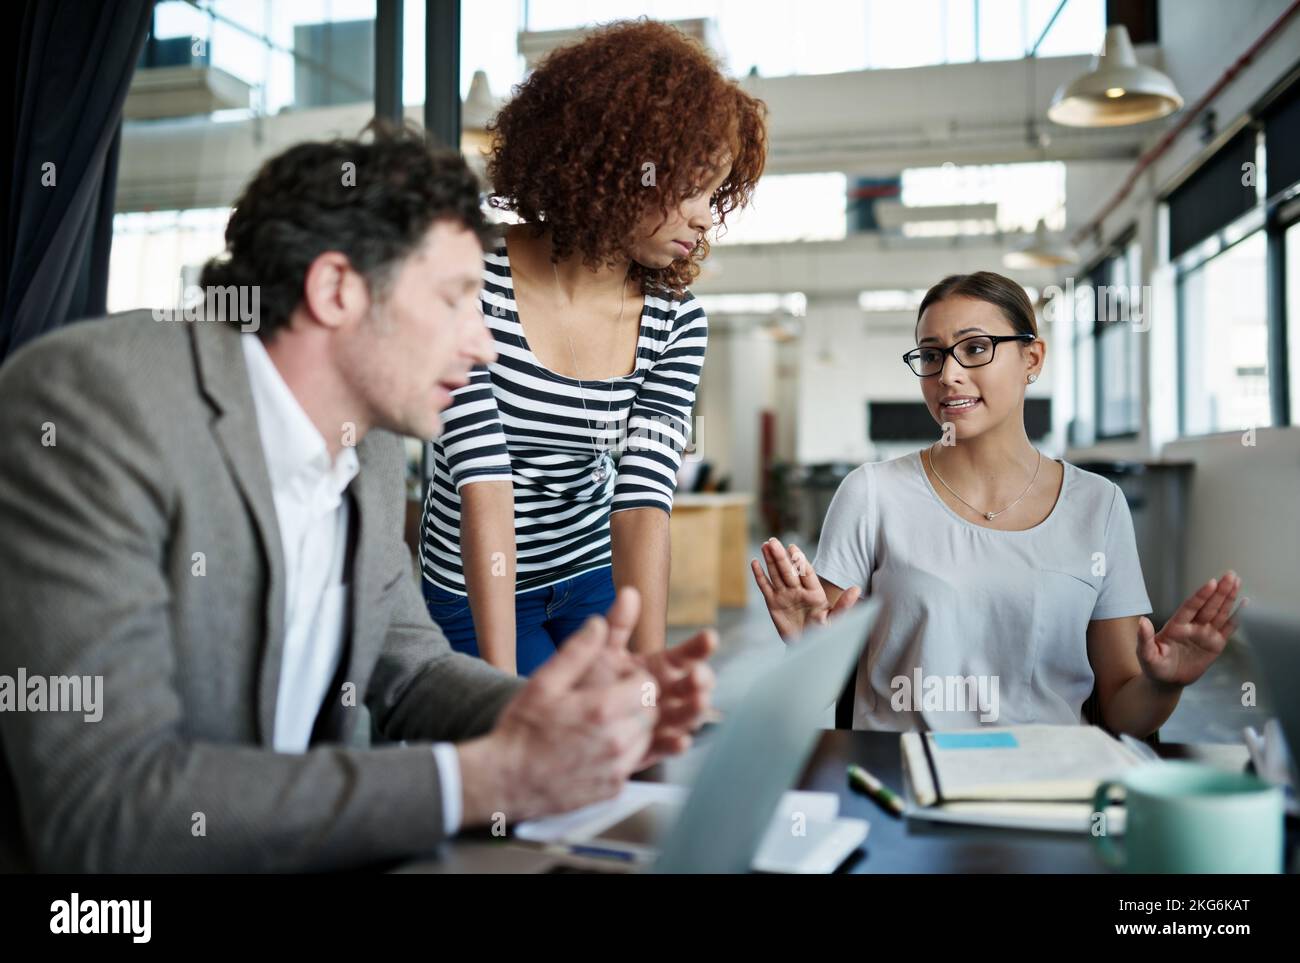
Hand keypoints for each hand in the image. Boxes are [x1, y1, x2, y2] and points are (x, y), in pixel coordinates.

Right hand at [457, 612, 657, 825]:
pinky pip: (633, 763)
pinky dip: (624, 753)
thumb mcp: (544, 682)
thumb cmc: (522, 729)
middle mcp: (616, 740)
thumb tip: (598, 623)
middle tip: (610, 702)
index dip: (634, 680)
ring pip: (646, 738)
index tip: (616, 682)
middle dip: (637, 703)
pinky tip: (596, 748)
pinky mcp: (613, 788)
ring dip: (633, 728)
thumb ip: (577, 651)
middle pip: (650, 712)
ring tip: (602, 725)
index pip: (647, 686)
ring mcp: (616, 768)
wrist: (506, 781)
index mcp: (602, 709)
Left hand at [583, 587, 717, 769]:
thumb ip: (617, 624)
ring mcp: (661, 721)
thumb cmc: (587, 680)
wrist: (564, 719)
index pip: (686, 655)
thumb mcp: (602, 650)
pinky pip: (666, 746)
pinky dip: (676, 744)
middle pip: (692, 687)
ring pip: (686, 716)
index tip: (710, 637)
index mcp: (659, 668)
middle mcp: (666, 694)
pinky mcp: (650, 747)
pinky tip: (680, 741)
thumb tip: (629, 592)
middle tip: (699, 677)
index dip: (699, 646)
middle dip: (701, 681)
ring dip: (695, 710)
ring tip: (698, 703)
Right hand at [751, 537, 858, 639]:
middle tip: (773, 541)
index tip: (793, 548)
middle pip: (788, 571)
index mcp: (815, 593)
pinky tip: (755, 563)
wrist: (806, 648)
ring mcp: (785, 595)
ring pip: (776, 574)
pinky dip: (760, 575)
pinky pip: (766, 587)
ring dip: (770, 560)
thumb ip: (844, 605)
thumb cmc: (823, 634)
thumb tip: (856, 589)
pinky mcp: (773, 603)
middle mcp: (799, 591)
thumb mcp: (835, 620)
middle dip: (781, 556)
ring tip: (765, 545)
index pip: (806, 573)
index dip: (799, 561)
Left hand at [1139, 570, 1241, 689]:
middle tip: (1231, 574)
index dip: (1201, 595)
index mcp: (1176, 626)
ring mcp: (1205, 634)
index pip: (1191, 607)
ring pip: (1219, 612)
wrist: (1167, 680)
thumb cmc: (1154, 666)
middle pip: (1208, 606)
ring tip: (1237, 581)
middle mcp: (1192, 626)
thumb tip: (1142, 621)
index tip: (1211, 582)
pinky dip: (1237, 617)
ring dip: (1228, 597)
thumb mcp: (1146, 654)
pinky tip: (1245, 603)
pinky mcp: (1215, 644)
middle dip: (1220, 590)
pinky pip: (1228, 628)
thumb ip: (1144, 638)